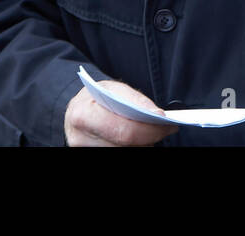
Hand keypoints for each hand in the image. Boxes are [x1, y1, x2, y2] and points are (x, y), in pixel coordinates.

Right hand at [64, 81, 178, 146]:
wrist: (77, 108)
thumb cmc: (97, 97)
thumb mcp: (113, 89)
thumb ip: (134, 100)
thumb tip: (156, 114)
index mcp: (83, 115)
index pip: (123, 130)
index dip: (149, 130)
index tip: (167, 124)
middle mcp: (80, 138)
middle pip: (125, 145)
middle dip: (149, 137)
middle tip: (165, 129)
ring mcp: (83, 150)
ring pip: (123, 151)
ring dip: (142, 143)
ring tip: (151, 132)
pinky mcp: (89, 156)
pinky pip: (118, 152)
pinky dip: (133, 146)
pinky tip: (139, 139)